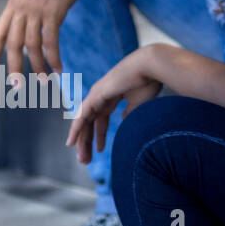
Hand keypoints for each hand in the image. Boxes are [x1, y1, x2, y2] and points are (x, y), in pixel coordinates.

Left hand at [0, 0, 92, 76]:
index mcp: (14, 1)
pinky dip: (53, 58)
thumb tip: (38, 18)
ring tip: (42, 81)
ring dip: (37, 67)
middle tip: (17, 85)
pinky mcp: (54, 12)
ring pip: (31, 46)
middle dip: (14, 67)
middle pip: (12, 44)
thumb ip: (33, 4)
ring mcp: (37, 10)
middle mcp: (21, 8)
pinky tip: (58, 68)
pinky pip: (51, 41)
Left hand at [65, 47, 163, 163]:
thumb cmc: (149, 80)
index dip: (99, 135)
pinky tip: (71, 142)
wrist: (152, 65)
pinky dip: (76, 129)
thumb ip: (130, 112)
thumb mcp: (139, 102)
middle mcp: (101, 95)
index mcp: (112, 96)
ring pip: (84, 122)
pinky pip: (82, 116)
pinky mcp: (96, 95)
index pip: (101, 119)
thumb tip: (125, 121)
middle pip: (90, 123)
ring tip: (82, 159)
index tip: (100, 150)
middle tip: (86, 160)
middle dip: (88, 142)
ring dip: (81, 141)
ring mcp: (97, 94)